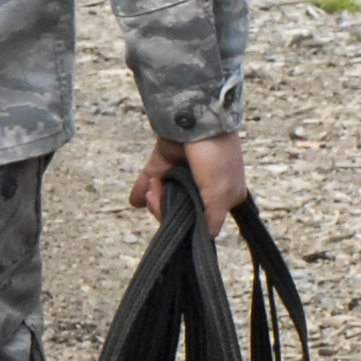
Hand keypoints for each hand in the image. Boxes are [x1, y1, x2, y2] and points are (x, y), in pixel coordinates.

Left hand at [130, 131, 246, 234]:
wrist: (196, 121)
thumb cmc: (216, 157)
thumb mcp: (221, 193)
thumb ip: (212, 218)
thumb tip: (206, 239)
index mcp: (224, 194)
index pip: (201, 218)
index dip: (185, 220)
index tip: (174, 213)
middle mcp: (204, 184)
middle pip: (179, 207)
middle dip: (163, 206)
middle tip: (158, 195)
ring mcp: (182, 172)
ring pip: (163, 195)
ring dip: (154, 195)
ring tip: (154, 185)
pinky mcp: (165, 159)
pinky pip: (150, 179)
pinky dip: (142, 189)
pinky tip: (136, 200)